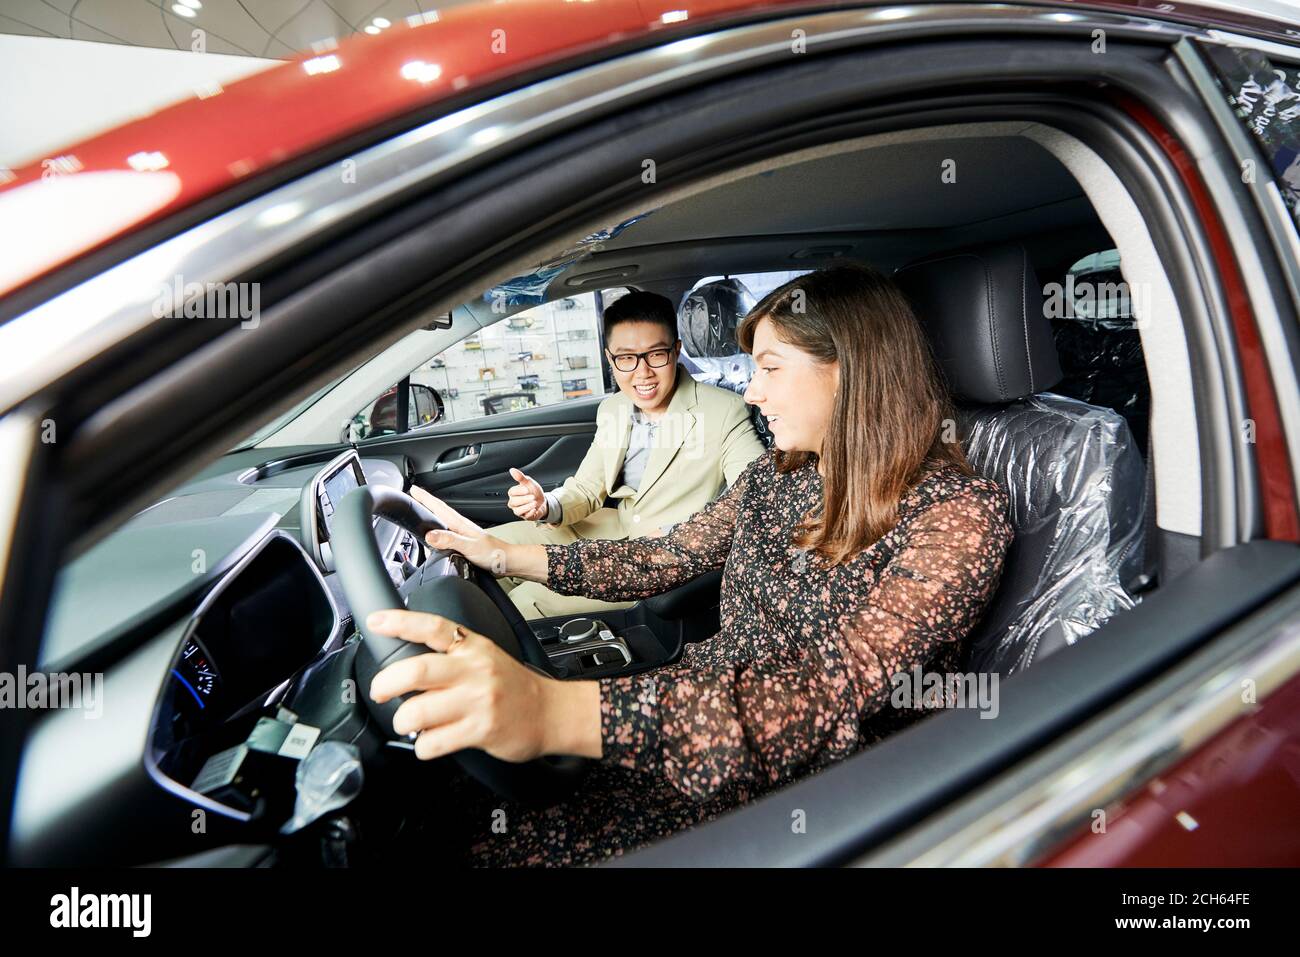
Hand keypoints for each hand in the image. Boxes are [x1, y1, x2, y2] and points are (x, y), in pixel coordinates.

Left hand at [366, 610, 600, 760]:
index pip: (433, 627)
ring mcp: (478, 701)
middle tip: (380, 691)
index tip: (375, 622)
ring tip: (408, 723)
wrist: (551, 712)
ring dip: (402, 721)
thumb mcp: (485, 657)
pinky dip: (422, 746)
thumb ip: (451, 656)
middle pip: (416, 671)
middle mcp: (475, 671)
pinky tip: (430, 741)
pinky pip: (433, 742)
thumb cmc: (512, 686)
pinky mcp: (481, 730)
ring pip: (417, 712)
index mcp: (473, 648)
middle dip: (386, 684)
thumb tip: (405, 667)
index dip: (401, 622)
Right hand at [409, 485, 508, 571]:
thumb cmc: (493, 554)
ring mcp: (463, 533)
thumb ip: (450, 540)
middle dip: (426, 500)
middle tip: (415, 493)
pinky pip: (448, 529)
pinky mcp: (465, 541)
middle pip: (440, 509)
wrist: (508, 561)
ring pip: (443, 518)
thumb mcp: (469, 546)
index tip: (414, 489)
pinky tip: (439, 529)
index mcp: (460, 524)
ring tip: (423, 506)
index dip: (425, 498)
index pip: (439, 507)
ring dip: (433, 510)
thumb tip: (430, 534)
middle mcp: (461, 526)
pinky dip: (440, 525)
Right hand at [507, 467, 547, 520]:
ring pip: (517, 511)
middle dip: (523, 499)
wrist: (543, 501)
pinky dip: (530, 513)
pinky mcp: (525, 516)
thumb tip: (512, 470)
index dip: (519, 491)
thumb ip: (520, 477)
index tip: (527, 489)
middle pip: (513, 502)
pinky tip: (534, 509)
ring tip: (535, 503)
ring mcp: (519, 510)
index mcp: (513, 493)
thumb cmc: (533, 491)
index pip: (511, 492)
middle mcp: (514, 502)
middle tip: (532, 496)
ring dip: (526, 507)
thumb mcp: (529, 482)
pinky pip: (525, 516)